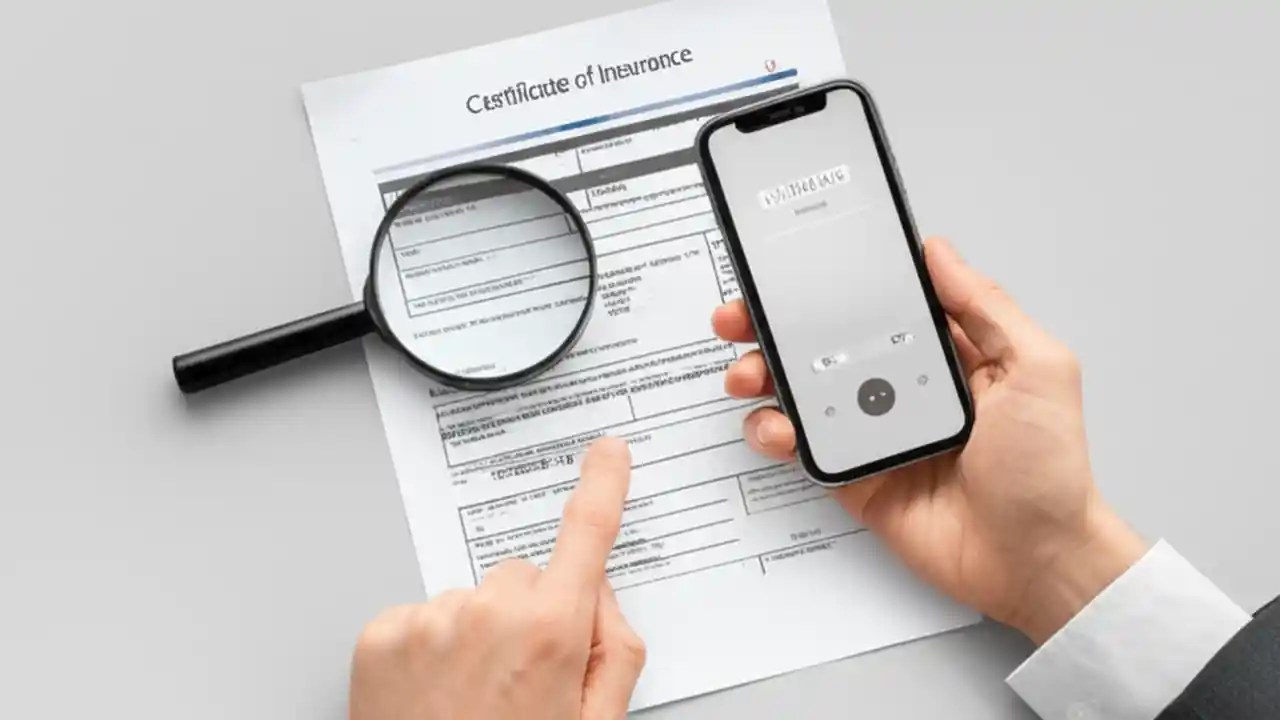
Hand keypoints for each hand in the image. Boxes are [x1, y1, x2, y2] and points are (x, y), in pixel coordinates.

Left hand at [348, 437, 644, 719]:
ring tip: (470, 700)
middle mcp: (488, 612)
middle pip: (525, 577)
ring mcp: (428, 618)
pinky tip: (434, 695)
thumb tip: (596, 594)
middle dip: (531, 613)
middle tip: (521, 680)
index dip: (603, 485)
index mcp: (551, 633)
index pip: (586, 534)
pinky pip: (422, 615)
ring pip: (471, 599)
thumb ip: (614, 647)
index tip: (609, 454)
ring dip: (475, 635)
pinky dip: (429, 647)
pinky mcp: (381, 632)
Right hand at [712, 237, 1145, 643]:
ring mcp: (872, 431)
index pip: (874, 303)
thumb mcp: (1036, 368)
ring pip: (799, 392)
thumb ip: (986, 306)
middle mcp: (900, 386)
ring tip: (749, 374)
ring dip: (762, 375)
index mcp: (942, 353)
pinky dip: (775, 433)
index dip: (830, 285)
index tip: (790, 269)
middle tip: (740, 318)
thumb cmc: (1049, 469)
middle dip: (772, 326)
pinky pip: (801, 447)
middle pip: (821, 344)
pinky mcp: (853, 474)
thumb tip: (939, 252)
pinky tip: (778, 428)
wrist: (1035, 560)